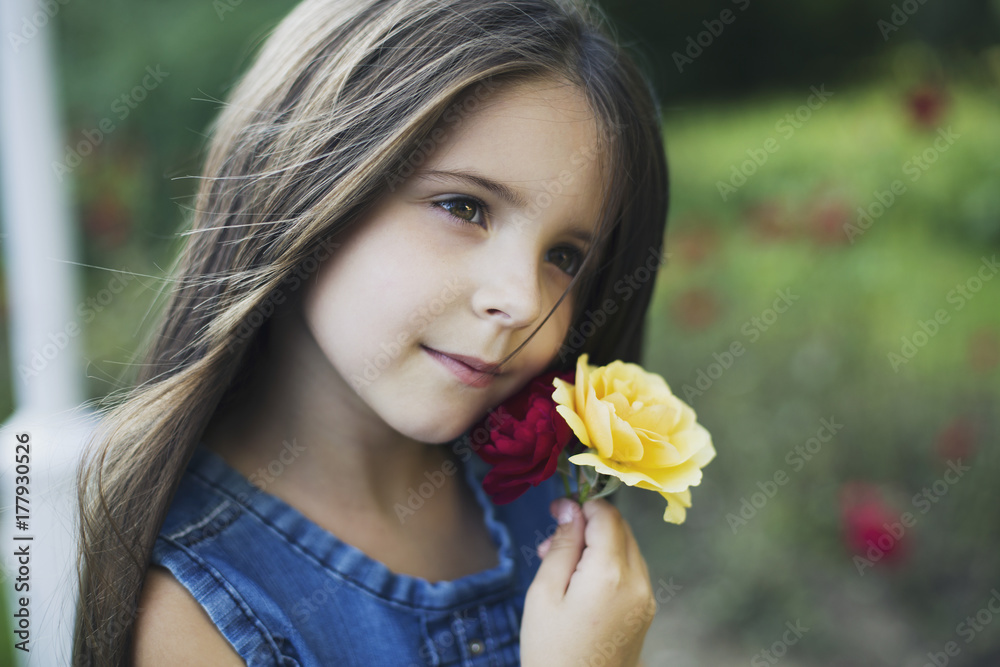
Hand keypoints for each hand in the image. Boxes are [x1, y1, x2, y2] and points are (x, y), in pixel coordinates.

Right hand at [520, 498, 655, 666]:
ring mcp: (646, 599)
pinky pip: (631, 572)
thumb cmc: (552, 651)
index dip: (581, 505)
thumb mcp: (544, 593)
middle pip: (620, 528)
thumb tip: (571, 508)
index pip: (606, 515)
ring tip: (562, 568)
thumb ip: (562, 545)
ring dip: (598, 545)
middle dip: (588, 526)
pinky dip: (609, 565)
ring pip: (627, 548)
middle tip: (552, 544)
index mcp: (610, 574)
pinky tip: (581, 584)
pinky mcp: (646, 612)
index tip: (556, 512)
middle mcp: (637, 582)